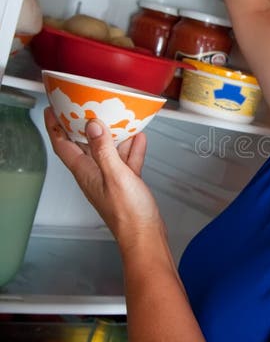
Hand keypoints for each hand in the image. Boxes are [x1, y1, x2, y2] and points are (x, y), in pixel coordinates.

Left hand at [44, 107, 163, 249]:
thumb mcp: (115, 175)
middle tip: (88, 106)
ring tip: (119, 117)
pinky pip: (126, 161)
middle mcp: (94, 174)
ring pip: (107, 151)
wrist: (145, 235)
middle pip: (84, 145)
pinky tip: (139, 139)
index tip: (54, 109)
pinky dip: (131, 149)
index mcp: (85, 172)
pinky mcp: (125, 183)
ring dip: (113, 135)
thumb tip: (93, 126)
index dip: (55, 126)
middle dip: (84, 125)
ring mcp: (110, 179)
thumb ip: (103, 149)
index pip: (63, 145)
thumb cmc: (128, 213)